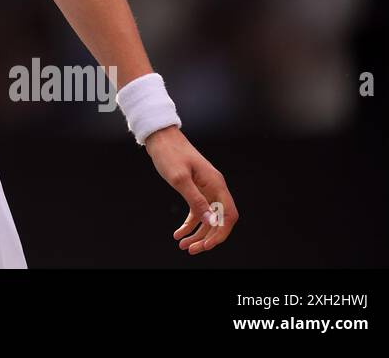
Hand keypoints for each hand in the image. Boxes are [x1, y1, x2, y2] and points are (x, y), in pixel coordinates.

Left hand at [143, 126, 238, 254]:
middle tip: (191, 250)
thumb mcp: (180, 179)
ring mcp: (205, 189)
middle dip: (207, 237)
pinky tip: (178, 234)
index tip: (207, 245)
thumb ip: (196, 201)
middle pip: (218, 220)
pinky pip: (196, 211)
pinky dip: (188, 224)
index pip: (229, 215)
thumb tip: (211, 222)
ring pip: (207, 218)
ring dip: (197, 234)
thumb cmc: (169, 154)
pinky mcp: (194, 189)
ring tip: (183, 246)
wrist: (159, 137)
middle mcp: (214, 187)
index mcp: (216, 184)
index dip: (221, 233)